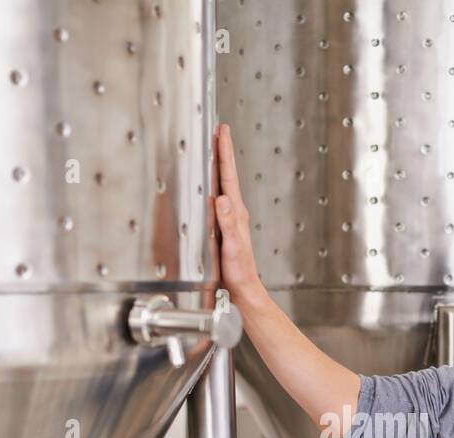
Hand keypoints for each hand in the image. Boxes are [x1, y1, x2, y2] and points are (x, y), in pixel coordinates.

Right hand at [213, 123, 264, 302]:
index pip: (229, 176)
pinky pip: (219, 199)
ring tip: (214, 150)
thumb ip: (228, 223)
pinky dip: (215, 184)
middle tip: (219, 131)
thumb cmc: (239, 272)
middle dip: (222, 152)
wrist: (243, 289)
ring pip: (224, 185)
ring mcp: (231, 219)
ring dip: (219, 166)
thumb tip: (222, 200)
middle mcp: (235, 212)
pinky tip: (210, 185)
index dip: (224, 153)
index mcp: (236, 213)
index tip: (222, 132)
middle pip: (228, 175)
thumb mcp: (232, 247)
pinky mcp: (226, 227)